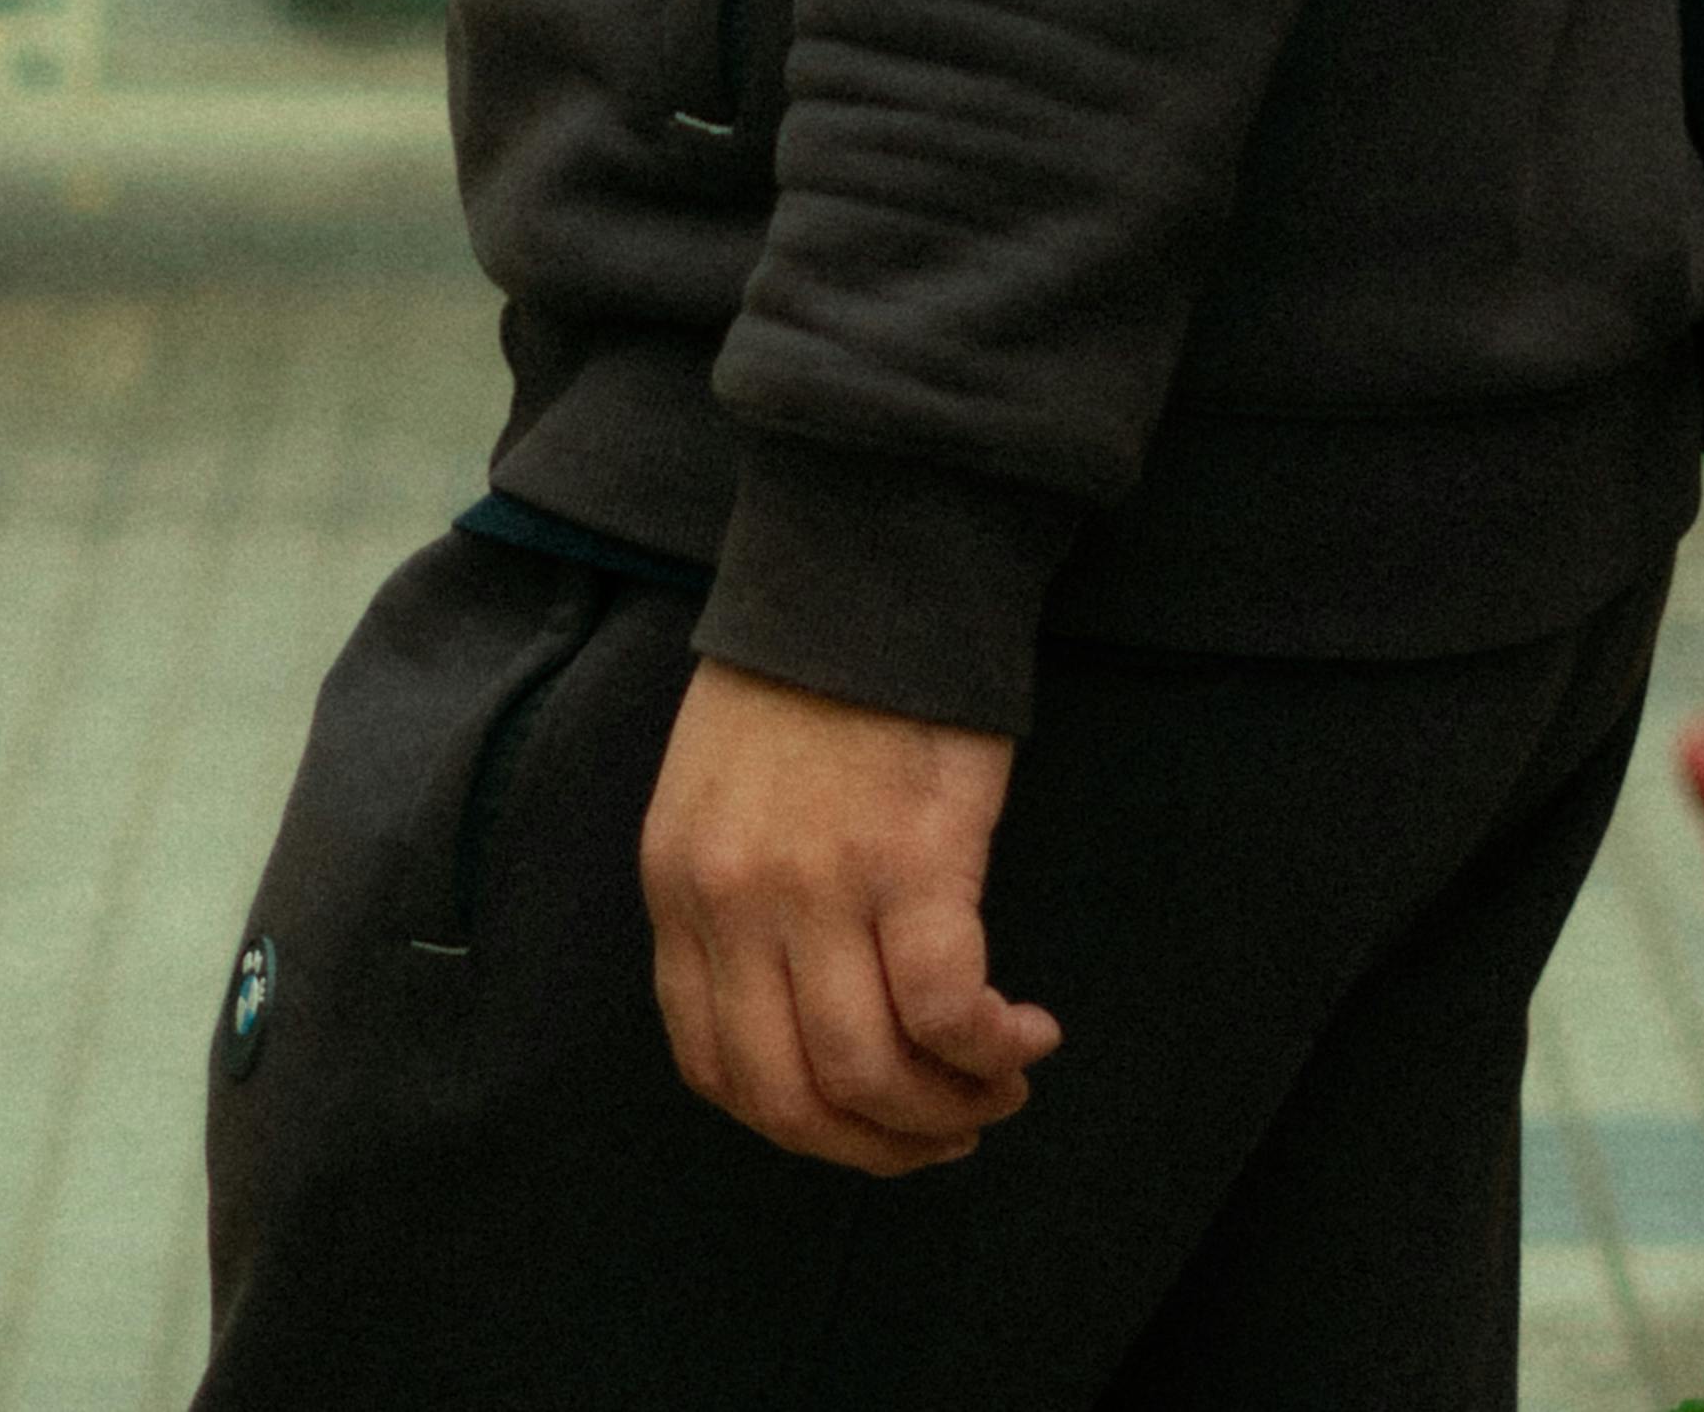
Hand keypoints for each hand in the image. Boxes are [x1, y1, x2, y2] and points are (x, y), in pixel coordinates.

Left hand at [640, 660, 1059, 1176]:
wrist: (870, 556)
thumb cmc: (813, 668)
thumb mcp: (722, 790)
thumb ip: (737, 897)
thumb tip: (803, 1016)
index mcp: (679, 883)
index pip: (713, 1066)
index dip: (800, 1124)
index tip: (865, 1122)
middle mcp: (733, 901)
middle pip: (791, 1098)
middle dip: (878, 1147)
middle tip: (946, 1133)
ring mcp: (819, 885)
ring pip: (870, 1075)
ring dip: (945, 1110)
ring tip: (999, 1083)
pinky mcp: (912, 860)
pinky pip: (946, 1011)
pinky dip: (989, 1049)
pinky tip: (1025, 1032)